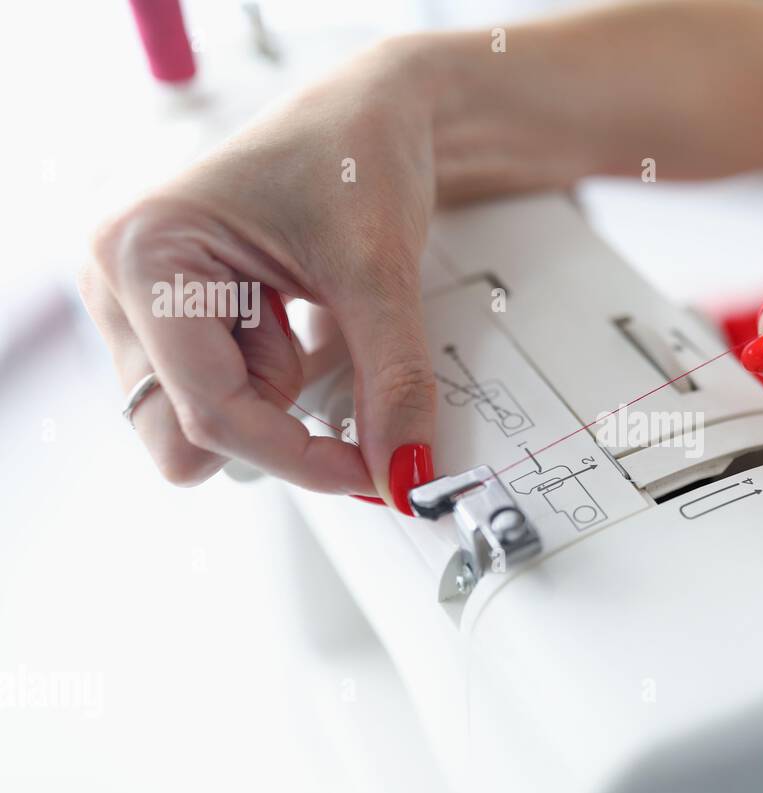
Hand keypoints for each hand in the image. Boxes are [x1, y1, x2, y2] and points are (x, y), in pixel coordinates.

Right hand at [80, 38, 440, 510]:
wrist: (372, 114)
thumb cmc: (356, 154)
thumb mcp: (381, 273)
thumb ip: (393, 382)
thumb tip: (404, 472)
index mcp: (147, 254)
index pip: (211, 412)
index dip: (299, 456)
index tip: (372, 473)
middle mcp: (122, 283)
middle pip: (182, 436)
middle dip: (268, 421)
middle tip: (324, 355)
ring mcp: (139, 306)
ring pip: (197, 425)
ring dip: (268, 397)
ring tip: (296, 311)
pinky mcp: (171, 321)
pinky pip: (215, 397)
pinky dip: (268, 381)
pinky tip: (288, 316)